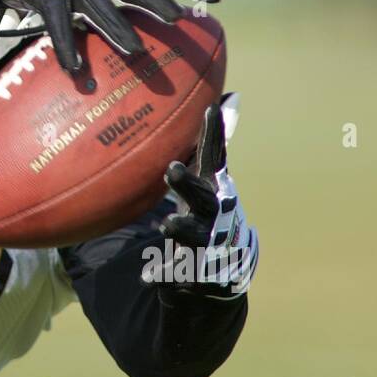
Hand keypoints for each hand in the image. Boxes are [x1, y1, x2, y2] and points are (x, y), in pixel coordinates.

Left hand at [154, 94, 258, 300]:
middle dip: (189, 184)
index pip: (215, 157)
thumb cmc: (209, 208)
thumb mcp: (212, 177)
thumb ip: (214, 143)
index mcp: (215, 188)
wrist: (225, 265)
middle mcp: (214, 213)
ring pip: (192, 234)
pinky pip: (174, 271)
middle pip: (203, 196)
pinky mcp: (192, 267)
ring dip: (180, 227)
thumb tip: (229, 99)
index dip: (213, 133)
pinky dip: (162, 273)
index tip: (208, 109)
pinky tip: (147, 277)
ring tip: (166, 224)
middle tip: (172, 169)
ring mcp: (205, 241)